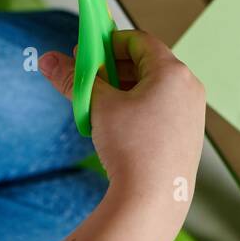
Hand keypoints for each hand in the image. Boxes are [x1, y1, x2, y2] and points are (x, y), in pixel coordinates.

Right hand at [39, 30, 205, 223]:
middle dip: (114, 68)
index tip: (87, 52)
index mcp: (173, 72)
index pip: (140, 41)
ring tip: (97, 105)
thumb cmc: (131, 147)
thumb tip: (47, 59)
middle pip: (147, 64)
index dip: (110, 42)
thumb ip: (73, 78)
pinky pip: (161, 109)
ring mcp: (192, 113)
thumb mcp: (97, 106)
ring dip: (123, 90)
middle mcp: (189, 88)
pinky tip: (116, 127)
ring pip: (153, 89)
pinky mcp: (188, 135)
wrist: (152, 200)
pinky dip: (138, 109)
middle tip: (87, 78)